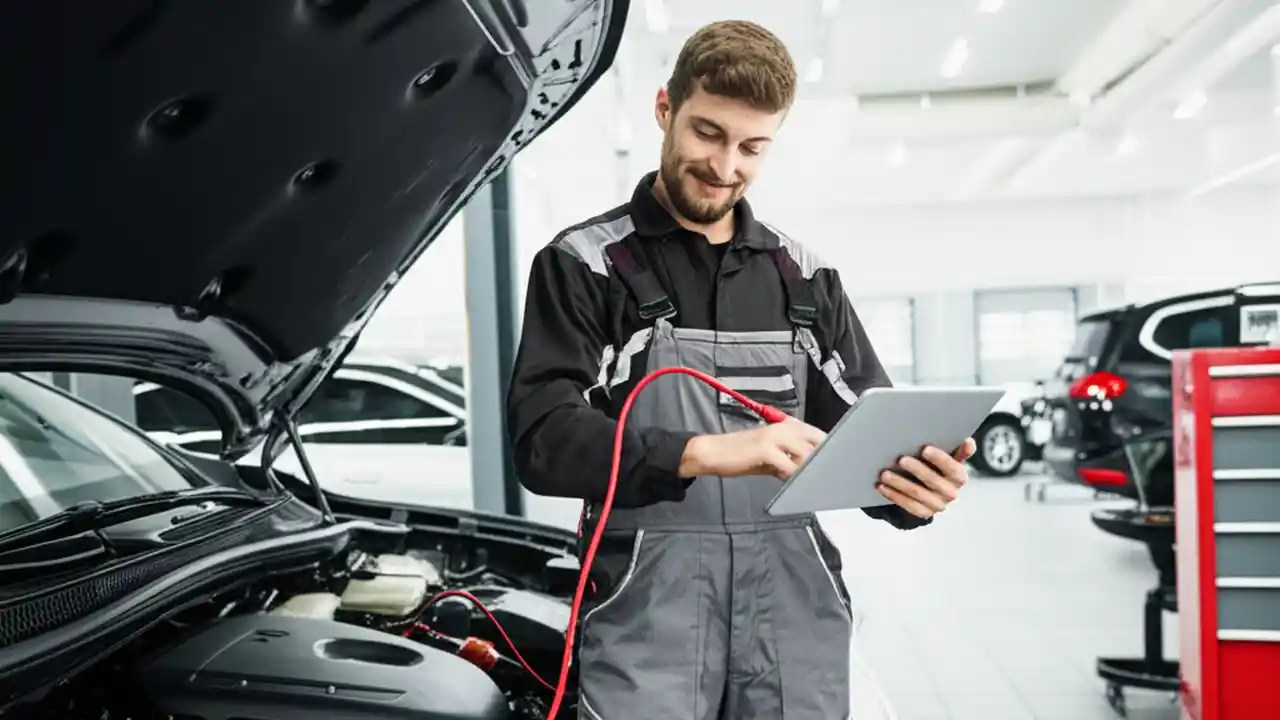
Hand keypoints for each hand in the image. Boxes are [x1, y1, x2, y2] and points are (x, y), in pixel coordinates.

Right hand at [679, 419, 825, 479]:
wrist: (713, 453)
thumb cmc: (742, 456)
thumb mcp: (771, 457)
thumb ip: (791, 459)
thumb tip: (811, 470)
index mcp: (787, 426)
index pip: (819, 435)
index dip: (830, 449)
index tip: (836, 465)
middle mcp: (784, 428)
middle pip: (819, 441)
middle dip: (826, 459)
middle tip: (830, 476)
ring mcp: (775, 437)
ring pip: (806, 454)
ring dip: (812, 470)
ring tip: (814, 483)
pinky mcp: (765, 449)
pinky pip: (789, 466)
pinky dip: (795, 476)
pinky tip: (794, 485)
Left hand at [876, 438, 976, 518]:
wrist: (931, 489)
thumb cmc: (938, 467)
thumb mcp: (949, 458)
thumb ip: (958, 451)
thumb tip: (968, 441)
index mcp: (960, 477)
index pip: (953, 469)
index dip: (940, 459)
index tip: (925, 449)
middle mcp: (951, 492)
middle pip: (933, 481)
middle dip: (916, 469)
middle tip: (900, 459)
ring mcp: (938, 505)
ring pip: (917, 493)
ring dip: (899, 483)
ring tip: (884, 473)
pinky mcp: (924, 512)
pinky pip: (908, 505)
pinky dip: (893, 495)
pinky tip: (882, 486)